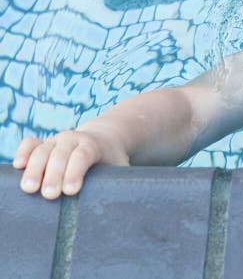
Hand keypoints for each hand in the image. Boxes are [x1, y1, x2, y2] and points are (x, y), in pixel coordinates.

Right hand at [13, 129, 129, 199]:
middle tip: (49, 195)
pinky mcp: (43, 144)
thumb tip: (120, 207)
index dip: (75, 172)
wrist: (104, 140)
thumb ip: (120, 184)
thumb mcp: (120, 170)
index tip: (71, 191)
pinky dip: (23, 152)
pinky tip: (17, 166)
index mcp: (92, 145)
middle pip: (60, 155)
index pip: (83, 156)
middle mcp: (72, 139)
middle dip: (54, 174)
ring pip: (42, 151)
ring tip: (29, 189)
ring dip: (34, 169)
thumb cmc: (111, 162)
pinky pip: (30, 144)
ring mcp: (56, 141)